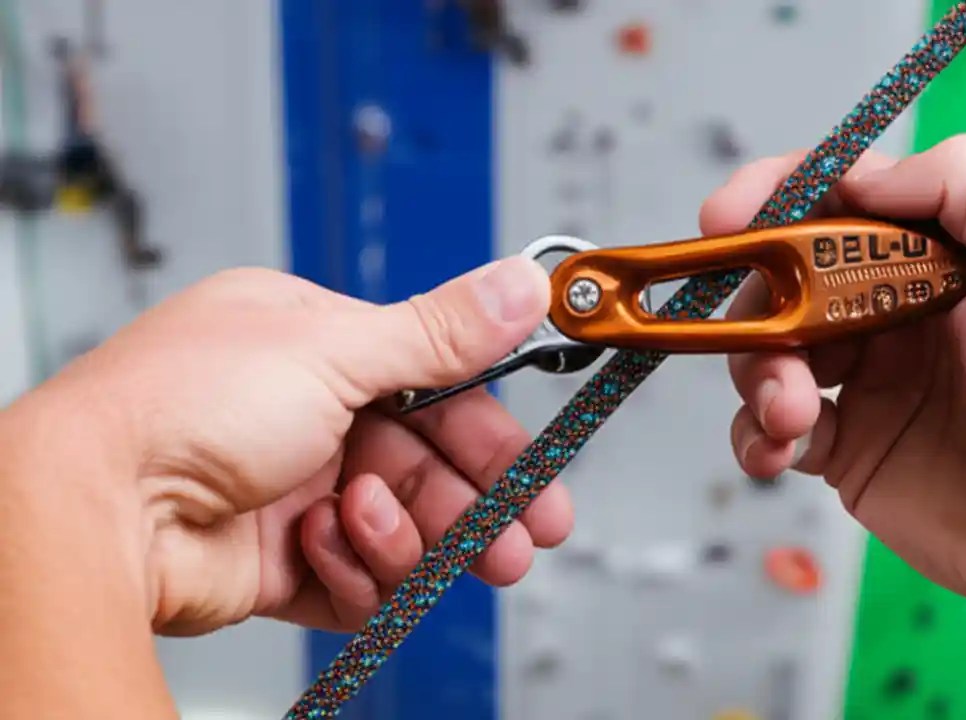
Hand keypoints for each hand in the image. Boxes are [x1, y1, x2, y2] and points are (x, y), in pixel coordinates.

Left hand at [34, 259, 572, 635]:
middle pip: (427, 465)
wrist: (94, 512)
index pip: (436, 388)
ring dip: (403, 530)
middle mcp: (305, 415)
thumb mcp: (335, 350)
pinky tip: (319, 540)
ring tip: (376, 520)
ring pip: (399, 525)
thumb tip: (520, 284)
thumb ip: (442, 332)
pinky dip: (348, 564)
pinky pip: (355, 576)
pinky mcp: (277, 561)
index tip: (542, 466)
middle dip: (478, 502)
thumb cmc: (182, 408)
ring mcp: (291, 490)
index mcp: (314, 347)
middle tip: (523, 536)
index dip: (493, 431)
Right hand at [703, 135, 965, 633]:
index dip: (777, 199)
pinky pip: (773, 428)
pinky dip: (756, 434)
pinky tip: (780, 448)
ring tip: (791, 412)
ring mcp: (872, 385)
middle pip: (788, 278)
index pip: (843, 202)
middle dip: (757, 299)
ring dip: (757, 373)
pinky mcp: (852, 453)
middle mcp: (900, 312)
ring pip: (769, 351)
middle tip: (763, 336)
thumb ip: (961, 185)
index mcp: (946, 256)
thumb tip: (857, 174)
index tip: (724, 221)